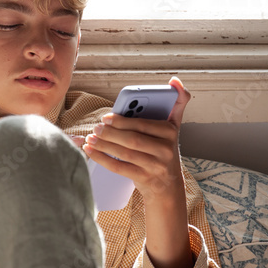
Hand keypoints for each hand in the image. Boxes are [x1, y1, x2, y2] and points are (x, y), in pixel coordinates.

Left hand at [82, 77, 195, 267]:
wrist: (168, 187)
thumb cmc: (164, 151)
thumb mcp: (173, 128)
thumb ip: (176, 103)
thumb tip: (174, 80)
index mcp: (171, 132)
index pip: (143, 124)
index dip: (122, 120)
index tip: (106, 117)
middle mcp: (167, 150)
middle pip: (132, 139)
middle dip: (110, 132)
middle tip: (95, 127)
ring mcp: (157, 166)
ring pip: (125, 153)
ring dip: (104, 145)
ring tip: (90, 137)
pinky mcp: (146, 179)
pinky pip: (120, 167)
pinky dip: (103, 158)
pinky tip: (91, 151)